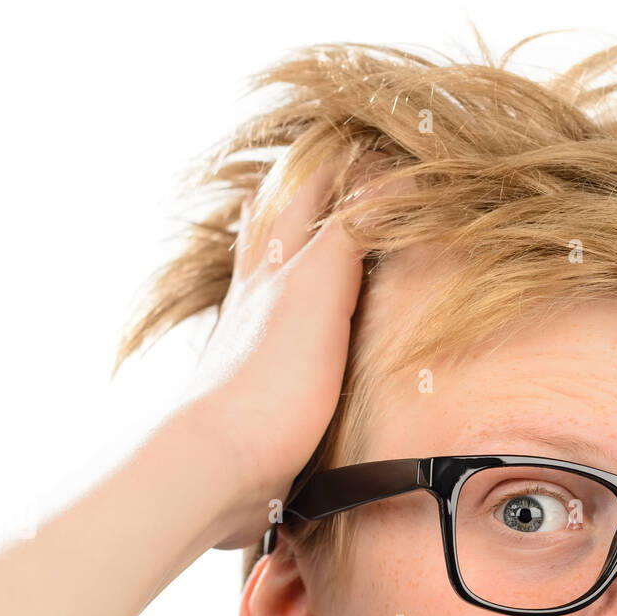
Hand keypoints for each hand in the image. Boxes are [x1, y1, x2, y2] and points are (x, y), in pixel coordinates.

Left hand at [178, 151, 390, 549]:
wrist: (221, 464)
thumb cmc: (269, 379)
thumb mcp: (320, 285)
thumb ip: (352, 228)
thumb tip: (395, 173)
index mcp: (276, 259)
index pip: (315, 185)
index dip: (352, 161)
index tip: (392, 152)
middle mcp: (259, 291)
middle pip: (282, 223)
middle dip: (312, 195)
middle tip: (345, 175)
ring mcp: (256, 339)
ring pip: (274, 276)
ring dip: (294, 252)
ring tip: (310, 238)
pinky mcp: (262, 387)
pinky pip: (282, 336)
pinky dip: (297, 318)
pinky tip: (304, 333)